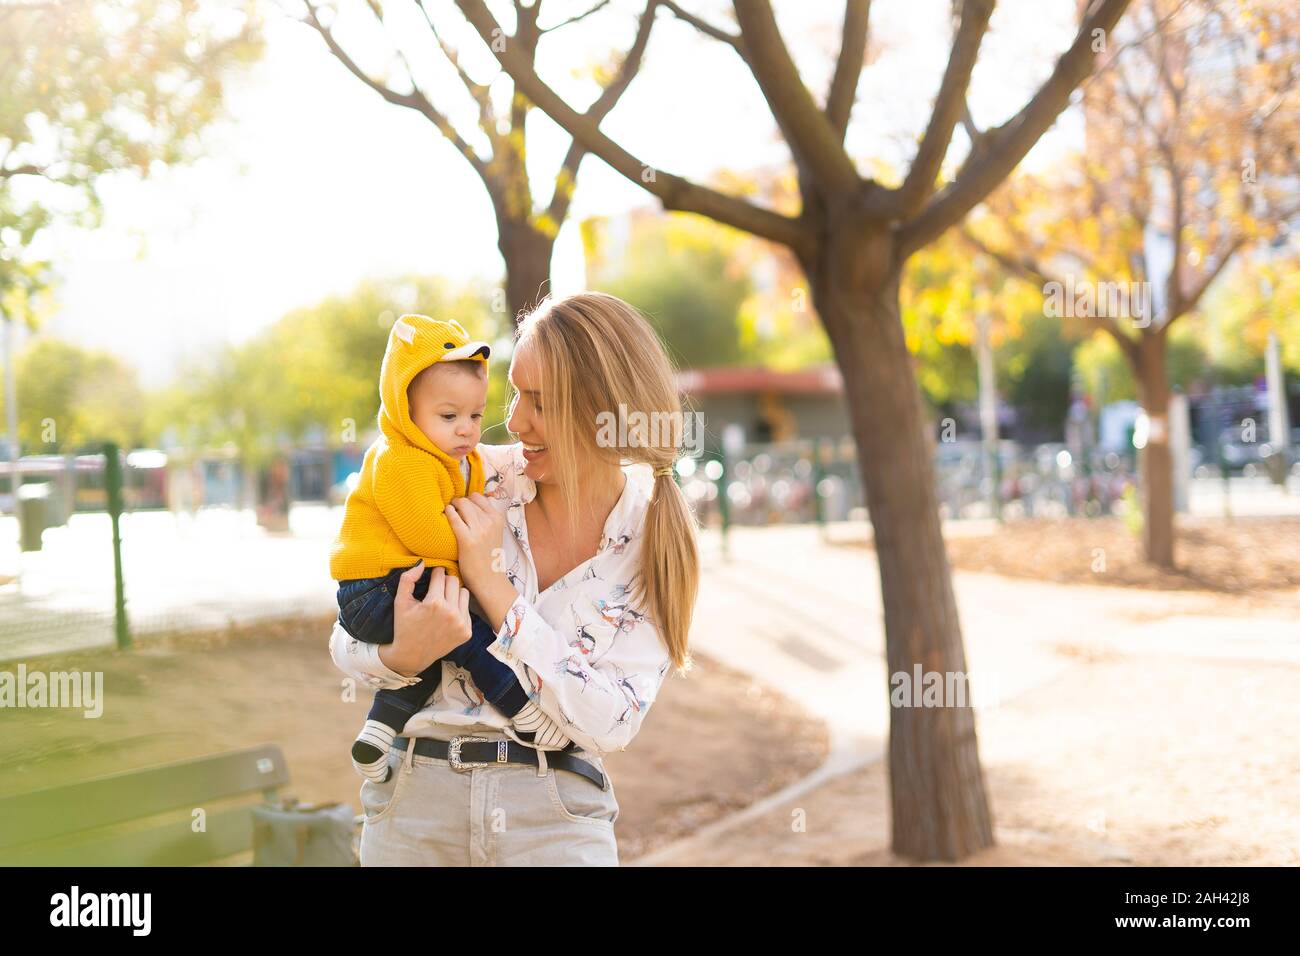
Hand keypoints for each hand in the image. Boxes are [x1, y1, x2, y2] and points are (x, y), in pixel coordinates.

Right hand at [382, 563, 470, 677]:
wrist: (412, 655)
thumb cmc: (404, 626)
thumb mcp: (400, 602)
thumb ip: (408, 579)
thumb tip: (422, 562)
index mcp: (435, 603)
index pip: (441, 575)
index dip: (434, 574)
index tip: (432, 576)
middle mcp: (451, 613)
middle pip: (454, 581)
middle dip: (445, 581)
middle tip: (436, 588)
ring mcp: (461, 623)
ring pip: (464, 593)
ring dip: (454, 593)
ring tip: (442, 601)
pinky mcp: (467, 632)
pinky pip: (467, 609)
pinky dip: (458, 608)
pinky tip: (447, 615)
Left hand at [444, 492, 504, 590]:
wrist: (489, 579)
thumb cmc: (488, 557)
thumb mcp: (494, 533)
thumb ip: (486, 519)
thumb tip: (470, 506)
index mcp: (497, 518)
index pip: (479, 497)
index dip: (468, 499)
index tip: (462, 506)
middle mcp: (490, 521)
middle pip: (469, 500)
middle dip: (458, 502)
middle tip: (452, 509)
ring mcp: (480, 530)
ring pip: (462, 505)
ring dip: (452, 506)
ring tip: (448, 513)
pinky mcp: (467, 540)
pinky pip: (454, 518)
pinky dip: (448, 514)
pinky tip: (445, 515)